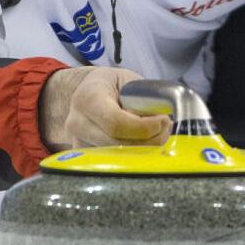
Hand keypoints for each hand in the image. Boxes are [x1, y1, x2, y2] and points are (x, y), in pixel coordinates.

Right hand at [39, 66, 172, 149]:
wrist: (88, 91)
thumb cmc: (113, 84)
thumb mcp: (130, 81)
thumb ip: (143, 100)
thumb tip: (160, 121)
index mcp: (88, 98)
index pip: (116, 122)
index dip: (143, 127)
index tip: (162, 121)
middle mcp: (78, 122)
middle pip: (117, 144)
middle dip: (149, 140)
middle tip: (166, 129)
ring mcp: (78, 142)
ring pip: (117, 157)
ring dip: (144, 150)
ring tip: (157, 135)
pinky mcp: (83, 157)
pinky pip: (113, 163)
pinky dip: (133, 156)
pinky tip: (144, 144)